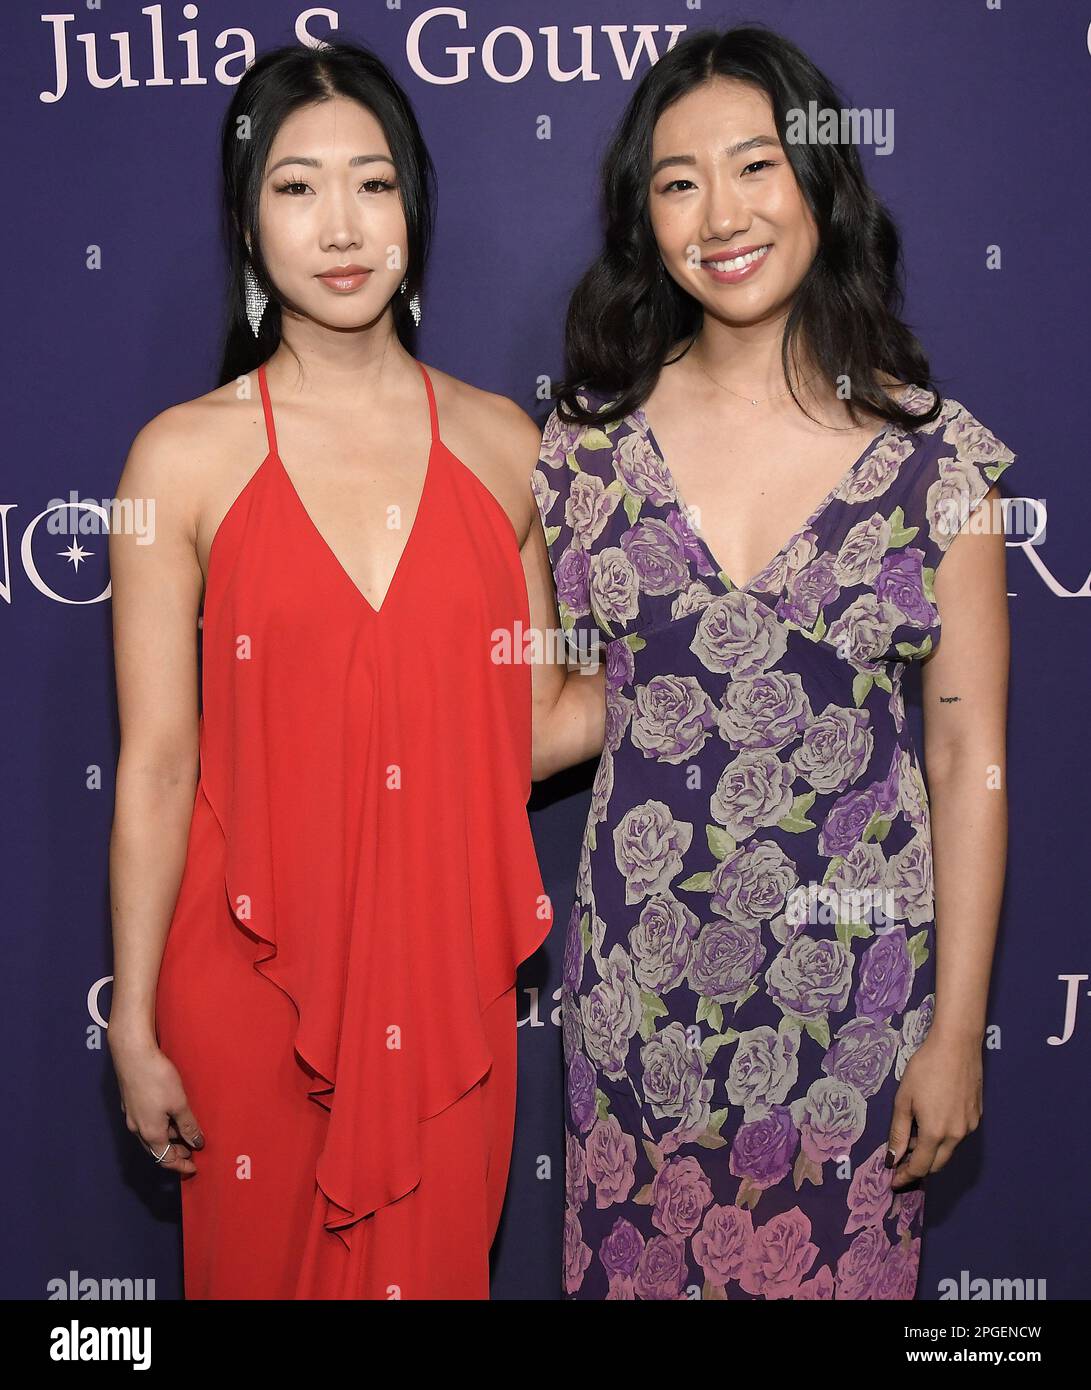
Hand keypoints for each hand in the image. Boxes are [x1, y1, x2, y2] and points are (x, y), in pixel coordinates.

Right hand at [110, 1032, 203, 1176]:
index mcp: (150, 1133)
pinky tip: (170, 1115)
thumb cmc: (158, 1079)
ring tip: (184, 1132)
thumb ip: (188, 1125)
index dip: (180, 1166)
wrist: (133, 1055)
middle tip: (192, 1150)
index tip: (194, 1168)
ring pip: (151, 1136)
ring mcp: (131, 1116)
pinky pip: (146, 1123)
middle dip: (174, 1153)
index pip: (165, 1159)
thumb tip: (197, 1144)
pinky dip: (160, 1126)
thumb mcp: (179, 1103)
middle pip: (156, 1150)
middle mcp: (137, 1128)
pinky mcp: (131, 1103)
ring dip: (167, 1139)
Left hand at [885, 1029, 982, 1188]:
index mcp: (935, 1133)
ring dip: (931, 1150)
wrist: (956, 1045)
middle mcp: (957, 1135)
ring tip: (913, 1133)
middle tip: (901, 1160)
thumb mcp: (903, 1099)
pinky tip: (932, 1120)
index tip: (894, 1180)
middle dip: (918, 1166)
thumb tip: (892, 1158)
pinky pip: (958, 1135)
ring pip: (948, 1150)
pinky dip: (943, 1137)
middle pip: (936, 1164)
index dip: (906, 1176)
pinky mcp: (977, 1116)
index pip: (921, 1167)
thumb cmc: (925, 1068)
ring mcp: (970, 1126)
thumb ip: (898, 1132)